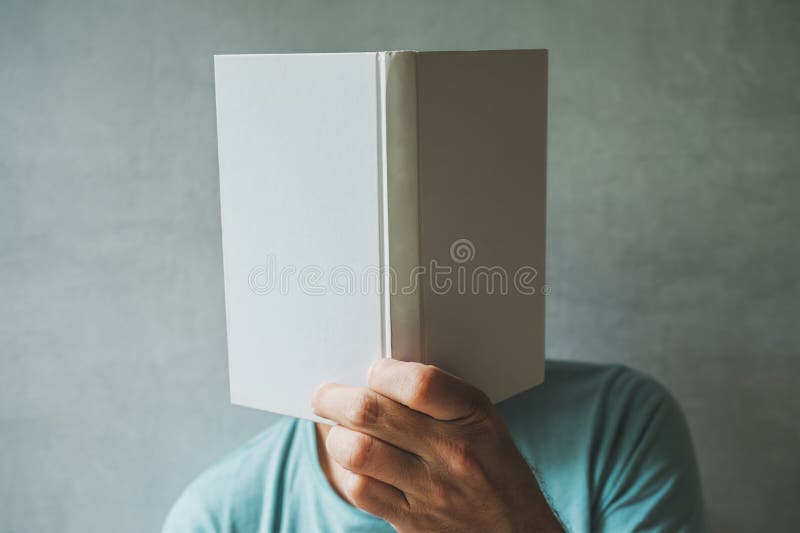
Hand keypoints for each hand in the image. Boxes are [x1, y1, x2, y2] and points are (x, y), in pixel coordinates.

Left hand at [311, 359, 562, 531]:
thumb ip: (438, 397)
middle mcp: (452, 452)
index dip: (383, 372)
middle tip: (326, 395)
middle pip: (373, 413)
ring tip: (336, 429)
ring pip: (358, 452)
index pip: (419, 384)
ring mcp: (431, 490)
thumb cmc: (492, 466)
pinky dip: (345, 471)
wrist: (517, 532)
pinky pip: (360, 490)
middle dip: (336, 398)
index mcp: (473, 416)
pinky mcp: (411, 520)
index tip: (373, 371)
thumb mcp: (482, 421)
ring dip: (336, 436)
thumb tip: (376, 377)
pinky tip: (349, 461)